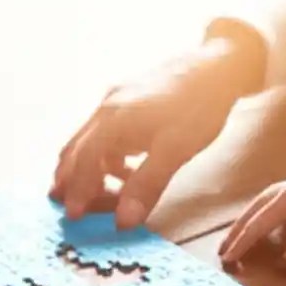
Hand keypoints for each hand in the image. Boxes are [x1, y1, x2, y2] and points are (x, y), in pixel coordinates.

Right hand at [54, 36, 259, 228]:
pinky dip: (106, 155)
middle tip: (64, 204)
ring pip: (88, 139)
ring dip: (86, 167)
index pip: (85, 161)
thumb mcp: (175, 150)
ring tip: (90, 192)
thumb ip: (146, 185)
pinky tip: (122, 168)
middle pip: (77, 148)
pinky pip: (105, 131)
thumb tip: (123, 221)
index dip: (78, 190)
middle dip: (69, 178)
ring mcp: (116, 100)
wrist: (221, 64)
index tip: (73, 215)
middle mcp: (107, 107)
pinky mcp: (129, 98)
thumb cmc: (199, 106)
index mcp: (114, 120)